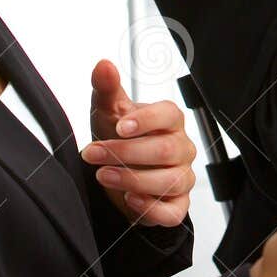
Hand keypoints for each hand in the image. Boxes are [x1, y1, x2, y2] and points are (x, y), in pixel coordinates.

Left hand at [80, 59, 195, 226]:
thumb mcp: (107, 113)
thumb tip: (103, 65)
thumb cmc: (118, 139)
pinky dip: (152, 208)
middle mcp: (181, 148)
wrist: (116, 174)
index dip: (145, 120)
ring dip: (133, 180)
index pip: (169, 114)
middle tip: (94, 154)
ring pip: (169, 181)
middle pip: (166, 150)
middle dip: (126, 153)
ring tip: (104, 175)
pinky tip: (131, 200)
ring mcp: (182, 177)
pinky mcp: (177, 205)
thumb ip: (106, 88)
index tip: (119, 126)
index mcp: (169, 121)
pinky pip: (173, 212)